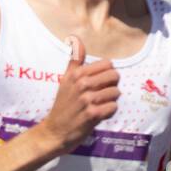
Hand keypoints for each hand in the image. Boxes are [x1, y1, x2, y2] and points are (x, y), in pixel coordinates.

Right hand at [39, 35, 119, 152]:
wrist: (54, 132)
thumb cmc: (62, 106)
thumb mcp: (65, 80)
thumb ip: (74, 61)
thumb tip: (75, 39)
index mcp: (77, 74)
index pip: (107, 64)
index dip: (107, 74)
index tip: (99, 83)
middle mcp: (82, 85)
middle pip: (115, 76)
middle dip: (112, 86)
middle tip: (102, 95)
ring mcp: (87, 100)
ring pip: (116, 92)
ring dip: (111, 100)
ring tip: (100, 105)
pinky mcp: (92, 115)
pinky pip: (113, 107)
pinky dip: (109, 112)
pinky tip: (100, 114)